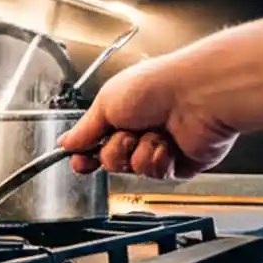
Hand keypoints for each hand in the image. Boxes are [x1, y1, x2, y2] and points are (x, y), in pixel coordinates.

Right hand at [58, 56, 238, 178]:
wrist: (196, 98)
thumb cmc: (156, 86)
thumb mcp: (106, 103)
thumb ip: (84, 129)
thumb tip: (66, 142)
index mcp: (122, 110)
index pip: (95, 141)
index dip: (86, 154)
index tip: (80, 160)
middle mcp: (141, 128)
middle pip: (111, 160)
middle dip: (114, 151)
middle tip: (126, 135)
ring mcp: (159, 148)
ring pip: (132, 170)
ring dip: (138, 155)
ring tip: (153, 135)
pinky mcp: (179, 164)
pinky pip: (155, 176)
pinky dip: (157, 161)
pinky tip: (168, 145)